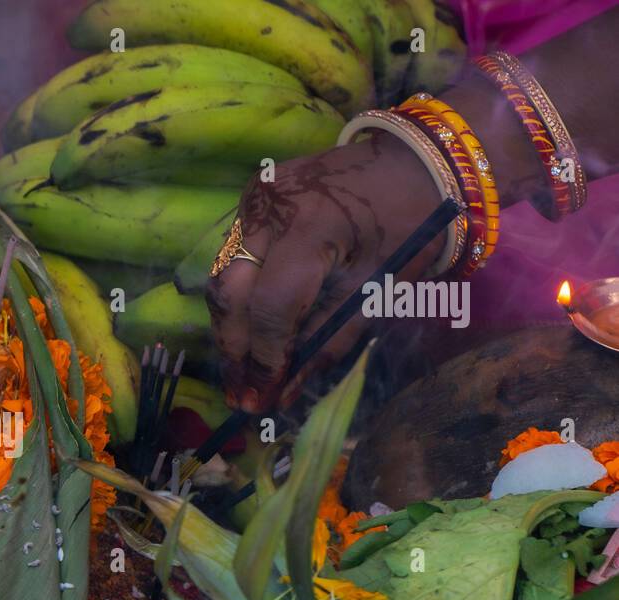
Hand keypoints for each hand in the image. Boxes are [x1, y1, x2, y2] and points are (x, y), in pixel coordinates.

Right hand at [206, 134, 445, 413]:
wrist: (415, 158)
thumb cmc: (410, 225)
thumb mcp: (379, 290)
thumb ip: (328, 342)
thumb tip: (285, 394)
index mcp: (313, 228)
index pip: (270, 307)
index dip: (263, 360)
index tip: (260, 401)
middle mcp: (270, 209)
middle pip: (229, 293)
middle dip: (233, 350)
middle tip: (239, 396)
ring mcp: (254, 198)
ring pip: (222, 276)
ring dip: (229, 328)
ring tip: (241, 372)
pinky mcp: (251, 197)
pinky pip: (233, 256)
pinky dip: (240, 297)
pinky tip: (250, 328)